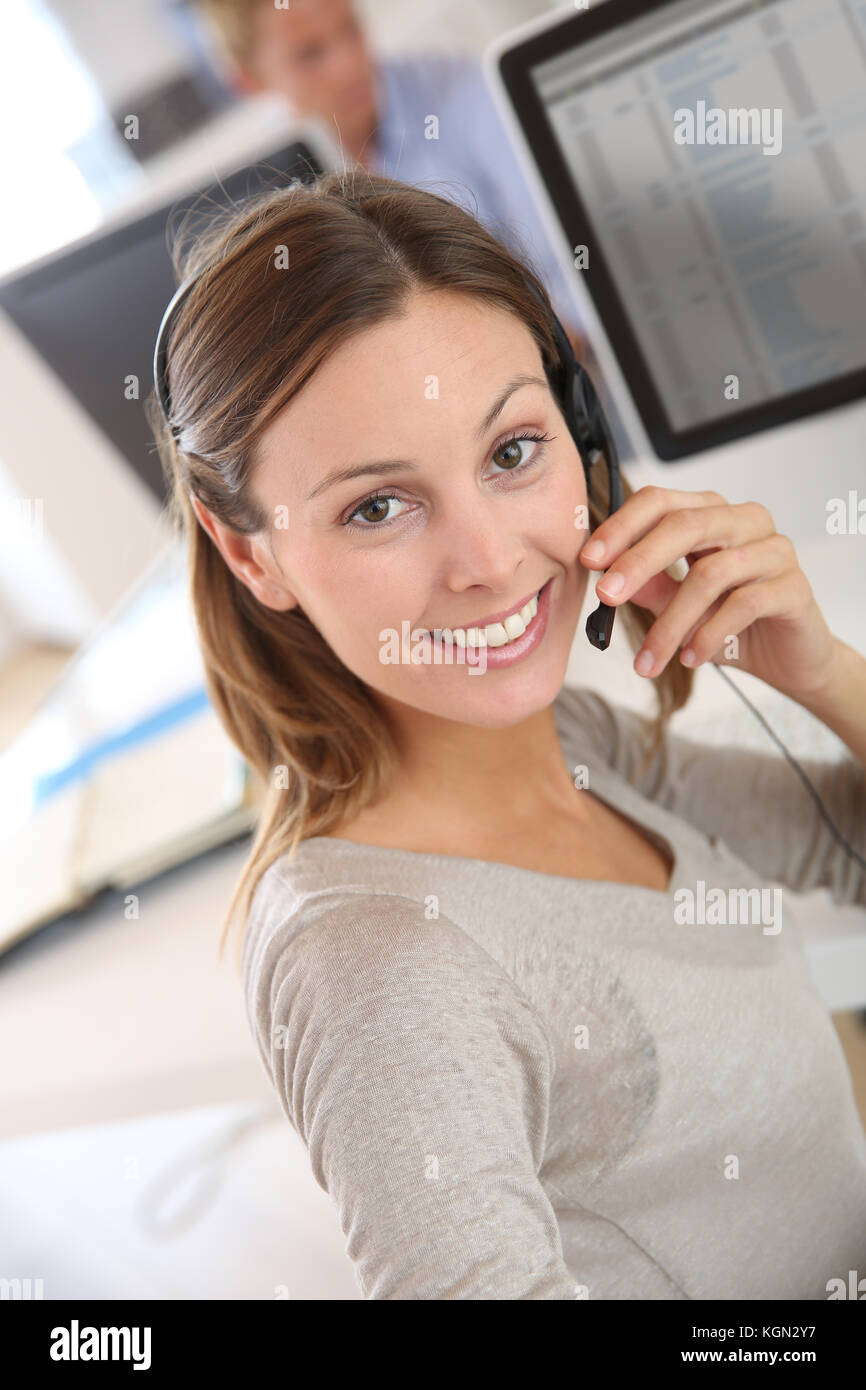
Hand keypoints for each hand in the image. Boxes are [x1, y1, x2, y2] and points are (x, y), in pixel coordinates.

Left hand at [578, 486, 838, 700]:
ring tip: (651, 658)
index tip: (589, 560)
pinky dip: (709, 634)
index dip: (622, 527)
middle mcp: (745, 521)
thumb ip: (648, 585)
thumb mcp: (677, 605)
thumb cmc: (731, 624)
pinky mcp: (794, 586)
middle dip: (639, 561)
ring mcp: (775, 550)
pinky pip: (744, 603)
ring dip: (672, 621)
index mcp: (712, 514)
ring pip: (711, 573)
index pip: (661, 502)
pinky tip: (690, 658)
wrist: (788, 659)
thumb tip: (604, 574)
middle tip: (607, 596)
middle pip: (685, 524)